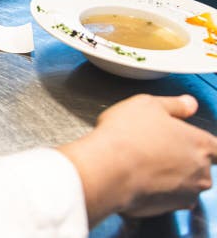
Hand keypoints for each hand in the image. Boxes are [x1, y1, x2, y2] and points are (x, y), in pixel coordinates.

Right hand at [59, 94, 216, 225]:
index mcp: (201, 144)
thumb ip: (174, 105)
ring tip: (141, 164)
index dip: (198, 143)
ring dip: (168, 176)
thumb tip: (189, 104)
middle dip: (181, 159)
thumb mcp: (147, 104)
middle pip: (200, 166)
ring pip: (184, 185)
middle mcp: (201, 172)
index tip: (183, 139)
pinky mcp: (168, 210)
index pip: (216, 147)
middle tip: (153, 147)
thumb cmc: (126, 136)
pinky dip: (155, 191)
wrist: (107, 170)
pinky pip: (166, 199)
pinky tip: (136, 179)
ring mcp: (186, 194)